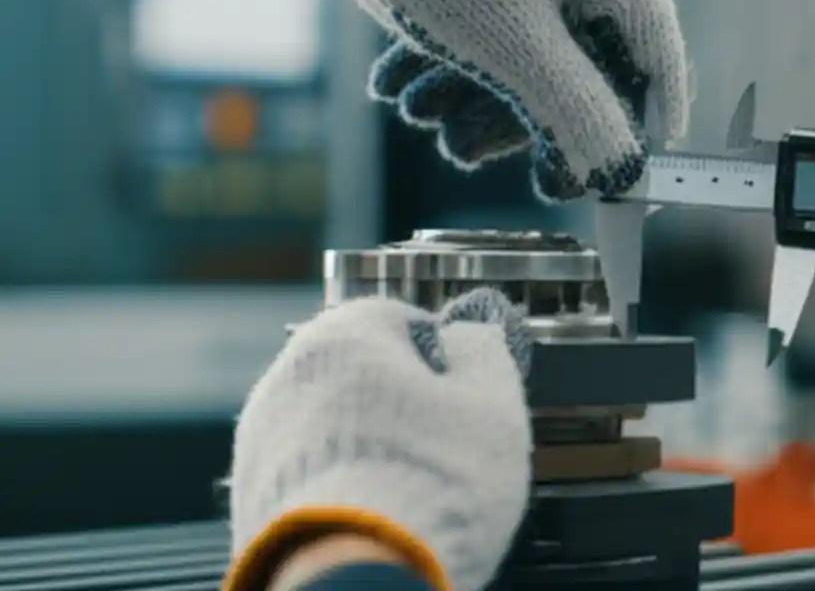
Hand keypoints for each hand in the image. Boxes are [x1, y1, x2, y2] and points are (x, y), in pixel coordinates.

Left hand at [228, 289, 532, 590]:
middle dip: (403, 405)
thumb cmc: (428, 489)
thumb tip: (473, 336)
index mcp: (344, 335)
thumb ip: (486, 352)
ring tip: (415, 492)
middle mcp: (289, 376)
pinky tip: (378, 518)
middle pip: (362, 374)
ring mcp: (262, 440)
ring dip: (371, 449)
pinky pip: (311, 477)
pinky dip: (342, 489)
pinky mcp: (251, 498)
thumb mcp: (494, 404)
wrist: (355, 579)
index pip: (403, 319)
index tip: (467, 391)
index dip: (444, 357)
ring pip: (333, 427)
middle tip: (447, 446)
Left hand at [262, 0, 689, 199]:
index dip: (643, 127)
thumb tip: (620, 169)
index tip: (626, 181)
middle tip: (465, 152)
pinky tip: (398, 80)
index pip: (656, 58)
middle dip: (513, 115)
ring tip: (413, 107)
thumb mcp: (510, 47)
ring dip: (469, 90)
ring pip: (527, 44)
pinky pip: (493, 16)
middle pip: (580, 61)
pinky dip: (452, 54)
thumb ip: (576, 112)